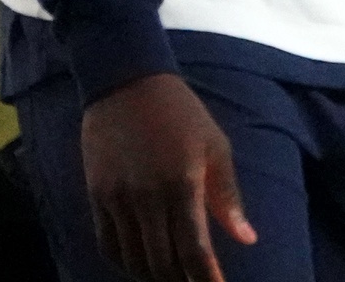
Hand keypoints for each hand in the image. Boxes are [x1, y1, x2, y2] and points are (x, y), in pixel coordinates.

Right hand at [79, 73, 256, 281]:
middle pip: (161, 262)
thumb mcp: (215, 146)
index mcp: (183, 183)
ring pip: (133, 259)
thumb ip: (228, 197)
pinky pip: (107, 245)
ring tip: (172, 277)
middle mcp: (147, 197)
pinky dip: (125, 263)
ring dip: (153, 276)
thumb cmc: (181, 113)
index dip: (205, 278)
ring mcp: (118, 199)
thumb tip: (247, 239)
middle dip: (180, 281)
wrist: (127, 83)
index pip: (194, 249)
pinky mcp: (97, 196)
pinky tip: (141, 265)